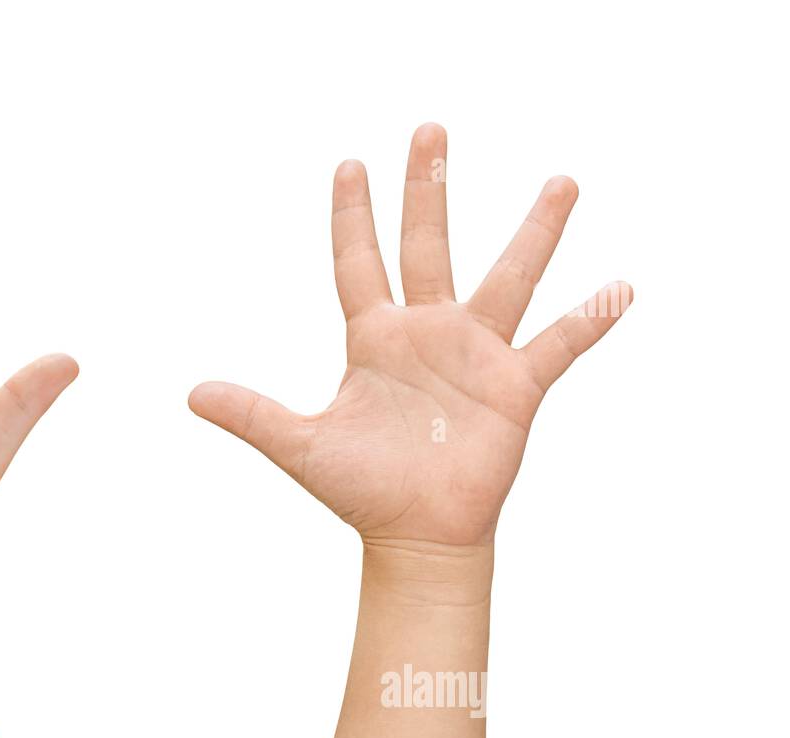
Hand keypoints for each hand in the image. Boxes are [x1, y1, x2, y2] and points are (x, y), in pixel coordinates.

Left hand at [189, 124, 631, 546]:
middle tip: (430, 128)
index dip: (351, 217)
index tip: (348, 164)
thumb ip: (252, 415)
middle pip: (427, 245)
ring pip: (509, 278)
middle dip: (428, 188)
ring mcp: (474, 356)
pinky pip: (558, 346)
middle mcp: (426, 334)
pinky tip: (619, 286)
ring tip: (562, 180)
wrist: (414, 535)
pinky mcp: (514, 388)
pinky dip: (587, 320)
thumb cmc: (360, 490)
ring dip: (535, 232)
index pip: (358, 263)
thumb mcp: (299, 447)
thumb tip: (191, 394)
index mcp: (373, 340)